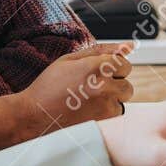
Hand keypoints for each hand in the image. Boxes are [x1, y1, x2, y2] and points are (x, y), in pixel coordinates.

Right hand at [17, 43, 133, 128]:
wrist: (36, 113)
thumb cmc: (51, 84)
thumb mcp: (72, 59)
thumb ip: (102, 50)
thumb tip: (129, 46)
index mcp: (96, 66)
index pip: (123, 63)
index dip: (111, 66)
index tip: (98, 71)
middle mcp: (104, 85)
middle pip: (127, 80)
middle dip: (115, 81)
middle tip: (93, 84)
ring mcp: (105, 104)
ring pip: (124, 96)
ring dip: (114, 95)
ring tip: (91, 96)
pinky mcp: (104, 119)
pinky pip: (119, 111)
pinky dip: (109, 109)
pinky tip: (91, 107)